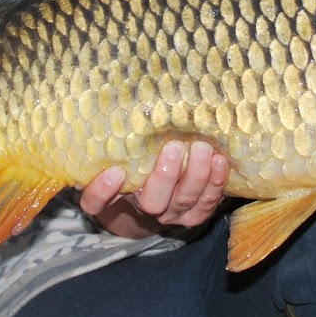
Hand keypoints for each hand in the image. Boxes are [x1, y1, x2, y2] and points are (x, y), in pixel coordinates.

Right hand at [79, 139, 230, 239]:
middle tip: (174, 146)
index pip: (96, 202)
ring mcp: (171, 214)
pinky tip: (219, 161)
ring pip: (184, 201)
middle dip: (165, 176)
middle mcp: (142, 209)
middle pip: (151, 202)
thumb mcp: (117, 154)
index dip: (103, 191)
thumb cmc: (134, 163)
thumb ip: (112, 141)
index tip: (115, 171)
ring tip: (202, 148)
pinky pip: (207, 204)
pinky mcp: (195, 214)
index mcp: (113, 196)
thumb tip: (113, 102)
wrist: (156, 195)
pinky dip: (216, 183)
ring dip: (196, 175)